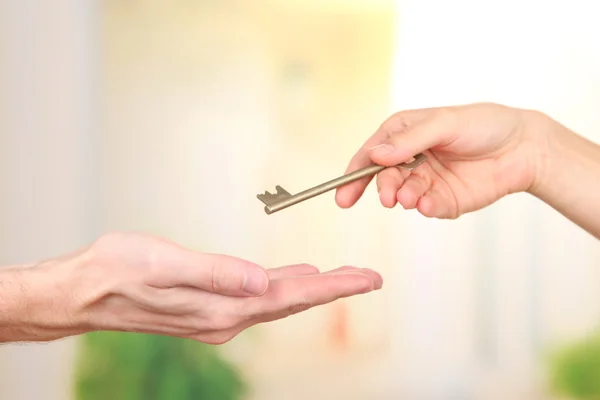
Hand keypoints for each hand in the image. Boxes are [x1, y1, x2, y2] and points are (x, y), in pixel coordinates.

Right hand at [5, 232, 381, 343]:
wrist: (84, 292)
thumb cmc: (118, 271)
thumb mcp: (165, 264)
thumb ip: (217, 273)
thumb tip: (262, 281)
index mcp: (221, 308)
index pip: (290, 296)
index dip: (332, 287)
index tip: (367, 279)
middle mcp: (225, 317)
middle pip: (292, 300)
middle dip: (334, 288)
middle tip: (370, 277)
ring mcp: (216, 314)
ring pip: (277, 298)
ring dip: (312, 287)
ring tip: (342, 277)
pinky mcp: (207, 305)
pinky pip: (257, 296)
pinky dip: (283, 285)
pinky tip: (293, 276)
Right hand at [335, 102, 546, 217]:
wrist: (523, 147)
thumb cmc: (483, 125)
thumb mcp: (444, 123)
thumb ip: (410, 140)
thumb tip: (376, 154)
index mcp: (403, 134)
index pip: (371, 153)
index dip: (354, 173)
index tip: (343, 194)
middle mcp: (410, 158)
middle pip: (384, 177)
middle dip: (383, 188)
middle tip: (387, 196)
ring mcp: (426, 181)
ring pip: (403, 193)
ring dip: (403, 197)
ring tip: (410, 198)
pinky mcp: (443, 200)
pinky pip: (426, 207)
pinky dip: (424, 207)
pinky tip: (426, 204)